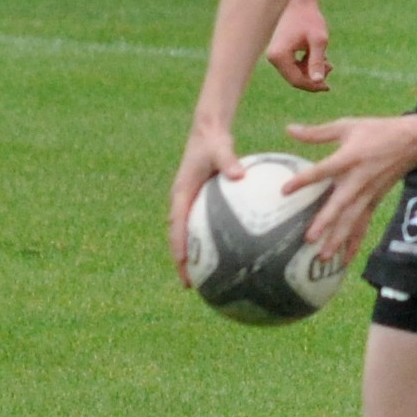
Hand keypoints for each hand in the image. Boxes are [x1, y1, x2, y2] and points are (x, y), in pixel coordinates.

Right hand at [168, 126, 244, 281]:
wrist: (208, 132)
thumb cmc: (214, 140)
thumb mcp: (220, 148)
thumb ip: (229, 161)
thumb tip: (239, 175)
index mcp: (182, 193)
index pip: (177, 224)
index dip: (178, 244)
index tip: (183, 263)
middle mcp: (182, 202)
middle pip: (179, 237)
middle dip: (183, 262)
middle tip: (190, 285)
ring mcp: (190, 204)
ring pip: (189, 235)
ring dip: (194, 257)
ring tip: (205, 281)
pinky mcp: (201, 204)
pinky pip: (204, 228)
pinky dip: (210, 243)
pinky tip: (230, 257)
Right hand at [264, 0, 332, 91]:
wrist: (299, 2)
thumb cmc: (310, 18)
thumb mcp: (319, 41)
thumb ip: (317, 61)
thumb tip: (318, 81)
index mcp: (279, 56)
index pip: (296, 80)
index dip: (313, 86)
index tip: (328, 86)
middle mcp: (273, 57)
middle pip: (294, 78)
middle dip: (313, 77)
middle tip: (331, 67)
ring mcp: (275, 55)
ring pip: (295, 73)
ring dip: (312, 70)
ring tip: (328, 60)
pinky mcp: (279, 52)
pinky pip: (294, 66)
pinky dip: (307, 64)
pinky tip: (321, 56)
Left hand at [281, 116, 416, 263]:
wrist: (412, 142)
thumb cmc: (376, 131)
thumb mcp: (347, 126)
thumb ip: (317, 132)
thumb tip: (289, 129)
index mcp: (349, 158)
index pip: (323, 171)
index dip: (304, 180)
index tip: (284, 191)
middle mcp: (359, 179)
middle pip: (341, 204)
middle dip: (326, 222)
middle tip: (309, 239)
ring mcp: (368, 193)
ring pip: (352, 220)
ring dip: (339, 239)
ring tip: (323, 257)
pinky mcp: (374, 201)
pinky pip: (363, 225)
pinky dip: (354, 242)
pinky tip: (344, 259)